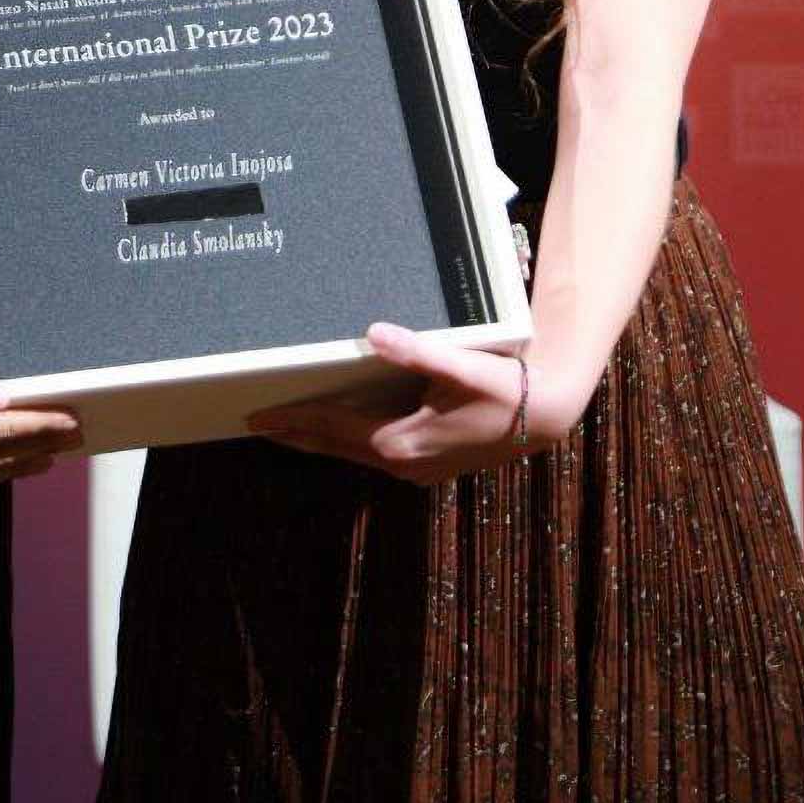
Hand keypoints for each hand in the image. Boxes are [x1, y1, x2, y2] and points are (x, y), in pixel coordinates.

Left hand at [246, 327, 582, 485]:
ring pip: (354, 453)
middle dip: (297, 433)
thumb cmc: (504, 388)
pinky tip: (342, 430)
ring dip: (321, 439)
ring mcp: (416, 469)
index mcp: (400, 441)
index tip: (259, 415)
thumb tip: (373, 334)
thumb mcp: (461, 365)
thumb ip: (416, 351)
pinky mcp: (428, 466)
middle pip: (335, 446)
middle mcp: (403, 462)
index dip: (294, 418)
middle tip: (258, 423)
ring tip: (290, 425)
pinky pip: (374, 453)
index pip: (333, 426)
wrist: (545, 416)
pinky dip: (349, 441)